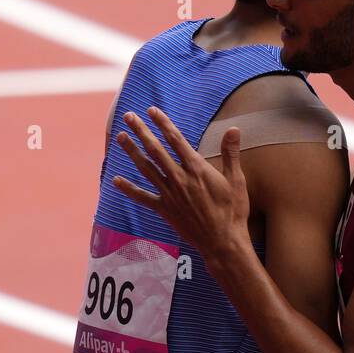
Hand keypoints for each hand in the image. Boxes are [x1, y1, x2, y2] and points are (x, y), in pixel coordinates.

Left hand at [112, 108, 249, 267]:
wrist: (222, 242)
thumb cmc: (233, 212)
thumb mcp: (237, 180)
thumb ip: (231, 153)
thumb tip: (234, 129)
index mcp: (196, 168)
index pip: (175, 139)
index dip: (162, 123)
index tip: (151, 110)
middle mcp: (179, 178)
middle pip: (155, 149)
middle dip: (140, 131)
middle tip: (128, 116)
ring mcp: (169, 194)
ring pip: (146, 168)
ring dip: (132, 151)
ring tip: (120, 137)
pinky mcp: (165, 210)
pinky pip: (143, 198)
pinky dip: (129, 189)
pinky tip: (116, 180)